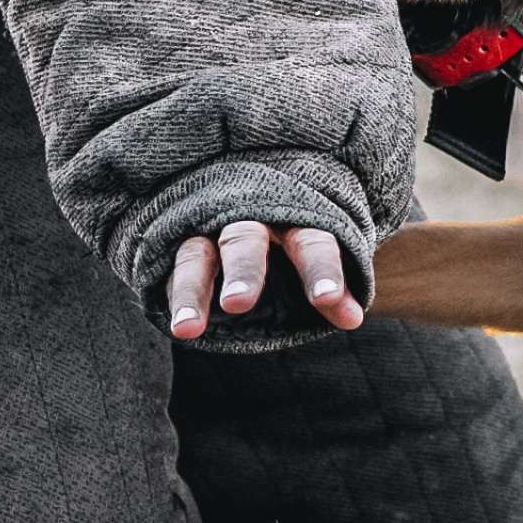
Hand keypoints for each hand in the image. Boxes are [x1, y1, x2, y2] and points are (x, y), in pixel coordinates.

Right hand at [167, 222, 364, 339]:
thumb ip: (331, 289)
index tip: (328, 299)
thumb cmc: (290, 236)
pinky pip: (170, 270)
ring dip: (191, 290)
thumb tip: (352, 319)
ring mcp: (207, 231)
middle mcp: (248, 219)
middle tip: (239, 303)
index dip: (320, 270)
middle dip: (243, 269)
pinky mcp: (177, 247)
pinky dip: (172, 297)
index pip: (311, 242)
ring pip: (196, 256)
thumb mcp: (315, 257)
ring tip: (187, 330)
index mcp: (294, 216)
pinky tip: (175, 326)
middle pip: (245, 240)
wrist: (247, 192)